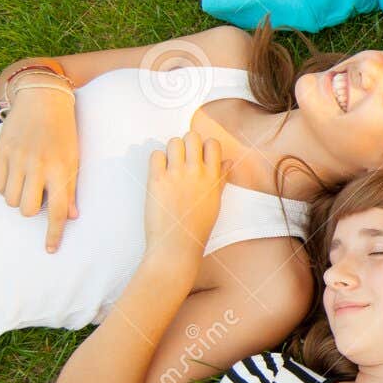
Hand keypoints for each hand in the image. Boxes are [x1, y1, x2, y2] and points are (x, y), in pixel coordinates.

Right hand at [0, 75, 79, 252]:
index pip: (58, 210)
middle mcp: (37, 166)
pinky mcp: (0, 153)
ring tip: (27, 183)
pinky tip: (15, 177)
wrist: (42, 100)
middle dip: (33, 210)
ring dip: (19, 199)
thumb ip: (70, 188)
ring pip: (11, 200)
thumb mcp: (74, 159)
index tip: (51, 249)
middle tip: (39, 195)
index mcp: (61, 169)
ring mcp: (17, 159)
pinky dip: (6, 188)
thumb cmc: (63, 132)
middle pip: (28, 210)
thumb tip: (70, 216)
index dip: (54, 233)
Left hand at [144, 132, 227, 262]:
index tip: (199, 156)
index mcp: (213, 178)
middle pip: (192, 136)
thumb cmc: (197, 227)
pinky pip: (155, 155)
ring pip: (173, 142)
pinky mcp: (157, 180)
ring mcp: (175, 175)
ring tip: (170, 166)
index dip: (204, 147)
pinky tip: (159, 173)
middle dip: (187, 144)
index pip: (212, 144)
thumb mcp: (215, 202)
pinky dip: (156, 160)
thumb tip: (227, 162)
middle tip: (182, 158)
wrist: (176, 245)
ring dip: (171, 150)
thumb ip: (220, 179)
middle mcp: (196, 172)